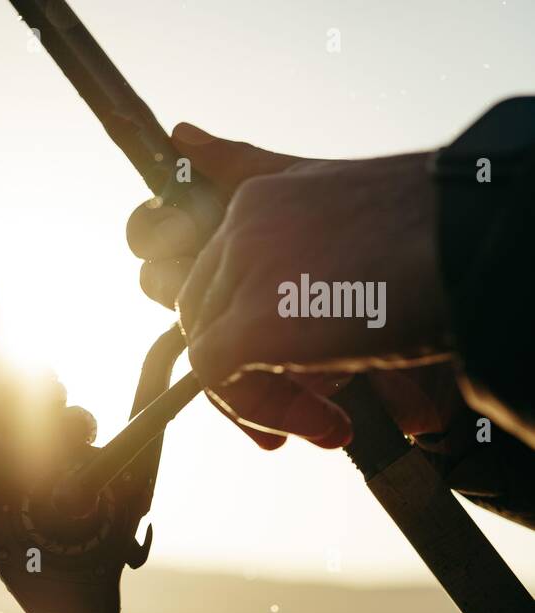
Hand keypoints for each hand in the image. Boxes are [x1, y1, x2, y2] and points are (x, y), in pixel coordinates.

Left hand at [127, 123, 454, 447]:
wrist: (485, 245)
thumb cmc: (439, 230)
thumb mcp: (339, 199)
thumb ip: (259, 172)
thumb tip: (182, 135)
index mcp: (262, 198)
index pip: (214, 277)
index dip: (241, 332)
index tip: (291, 369)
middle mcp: (240, 226)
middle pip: (205, 315)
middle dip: (248, 369)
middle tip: (316, 406)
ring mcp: (244, 271)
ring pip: (209, 349)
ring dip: (264, 399)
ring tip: (331, 419)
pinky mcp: (253, 323)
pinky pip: (220, 380)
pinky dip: (266, 412)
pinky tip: (329, 422)